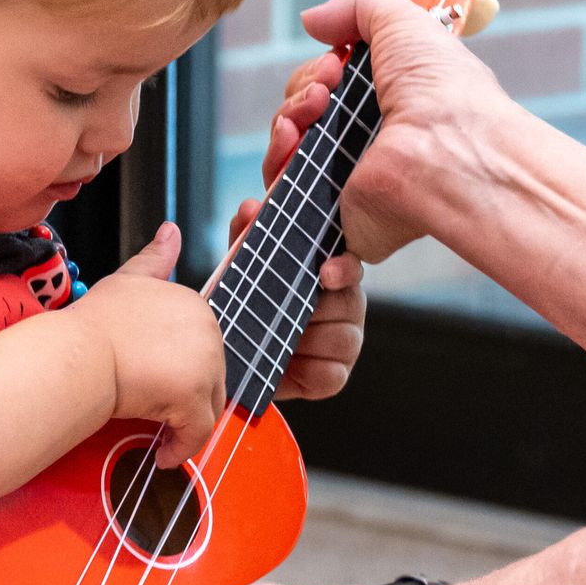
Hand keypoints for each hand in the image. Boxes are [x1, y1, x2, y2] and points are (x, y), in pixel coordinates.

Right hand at [68, 222, 225, 467]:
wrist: (75, 353)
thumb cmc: (91, 325)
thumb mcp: (127, 281)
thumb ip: (155, 259)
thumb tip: (171, 230)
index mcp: (195, 303)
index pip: (201, 349)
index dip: (178, 370)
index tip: (155, 383)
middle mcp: (207, 329)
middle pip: (210, 377)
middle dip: (185, 399)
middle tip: (152, 410)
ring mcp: (203, 362)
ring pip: (208, 406)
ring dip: (184, 425)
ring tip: (157, 434)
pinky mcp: (193, 394)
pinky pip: (198, 432)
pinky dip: (182, 448)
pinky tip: (162, 455)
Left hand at [219, 196, 363, 399]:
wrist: (234, 353)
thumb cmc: (248, 303)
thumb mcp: (243, 268)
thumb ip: (246, 236)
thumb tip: (250, 208)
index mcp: (332, 274)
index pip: (351, 266)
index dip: (344, 268)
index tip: (327, 273)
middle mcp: (346, 305)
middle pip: (351, 304)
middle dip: (316, 310)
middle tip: (286, 314)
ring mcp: (346, 341)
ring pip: (344, 339)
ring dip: (309, 340)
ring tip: (280, 339)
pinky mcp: (335, 376)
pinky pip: (332, 375)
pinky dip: (309, 371)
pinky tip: (289, 364)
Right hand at [281, 0, 513, 263]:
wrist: (450, 154)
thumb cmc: (444, 93)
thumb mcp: (405, 22)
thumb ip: (359, 4)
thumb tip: (314, 18)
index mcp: (381, 106)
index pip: (320, 91)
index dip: (313, 75)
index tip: (333, 66)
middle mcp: (363, 145)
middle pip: (295, 122)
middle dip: (296, 100)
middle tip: (325, 93)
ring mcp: (347, 185)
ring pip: (282, 161)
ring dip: (281, 134)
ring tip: (304, 124)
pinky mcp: (335, 221)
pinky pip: (287, 216)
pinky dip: (271, 199)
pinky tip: (286, 165)